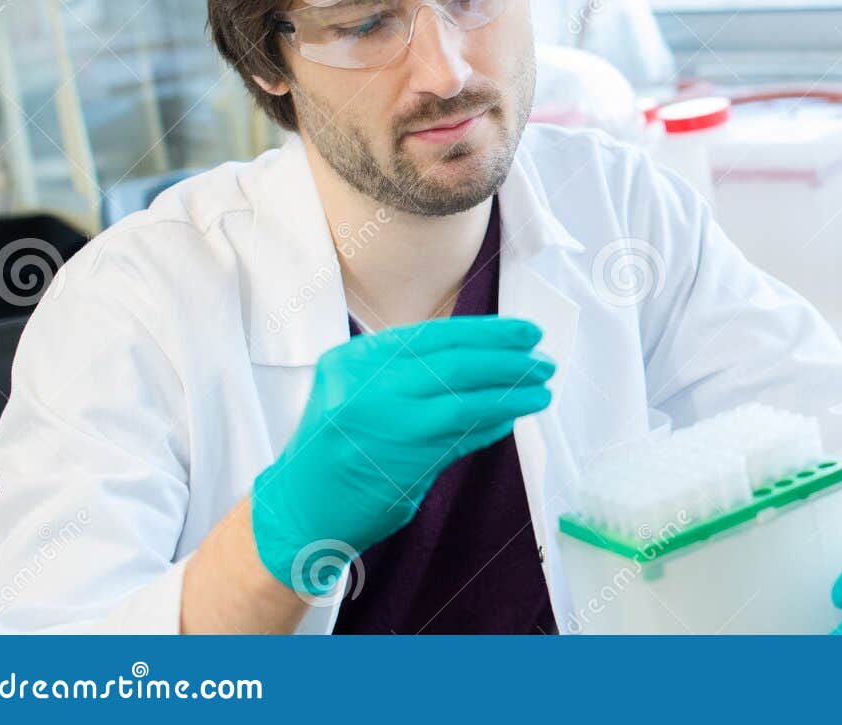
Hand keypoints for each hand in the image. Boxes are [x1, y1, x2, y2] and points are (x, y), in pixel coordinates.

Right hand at [251, 315, 552, 594]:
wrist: (298, 509)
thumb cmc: (335, 446)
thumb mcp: (355, 390)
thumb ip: (407, 371)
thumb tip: (485, 355)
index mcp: (354, 360)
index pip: (435, 336)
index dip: (488, 332)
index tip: (525, 333)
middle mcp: (365, 387)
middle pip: (455, 364)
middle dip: (508, 359)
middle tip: (544, 360)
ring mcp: (383, 426)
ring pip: (465, 401)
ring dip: (511, 395)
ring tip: (541, 390)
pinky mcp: (401, 464)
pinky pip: (461, 438)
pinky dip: (491, 426)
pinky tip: (511, 419)